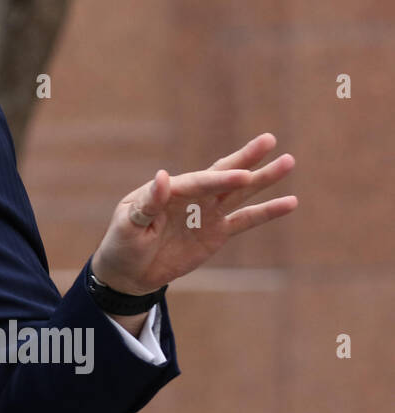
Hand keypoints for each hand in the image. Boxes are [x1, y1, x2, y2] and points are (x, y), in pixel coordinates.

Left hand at [91, 132, 297, 295]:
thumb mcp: (128, 224)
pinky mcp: (217, 232)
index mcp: (168, 190)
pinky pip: (246, 220)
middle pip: (222, 174)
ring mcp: (207, 213)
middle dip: (245, 158)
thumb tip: (162, 176)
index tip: (243, 175)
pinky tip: (290, 202)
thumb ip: (147, 203)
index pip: (198, 182)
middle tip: (269, 140)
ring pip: (240, 193)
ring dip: (264, 179)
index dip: (220, 179)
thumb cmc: (122, 244)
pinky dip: (267, 212)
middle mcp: (192, 197)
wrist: (129, 272)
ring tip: (288, 161)